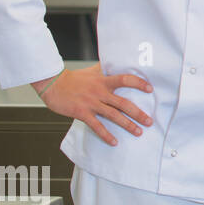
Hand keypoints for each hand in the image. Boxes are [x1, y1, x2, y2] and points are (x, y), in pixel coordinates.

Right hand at [34, 64, 153, 146]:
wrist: (52, 84)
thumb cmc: (73, 78)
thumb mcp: (92, 71)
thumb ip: (105, 69)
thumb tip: (118, 62)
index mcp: (103, 80)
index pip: (125, 79)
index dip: (139, 83)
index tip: (150, 89)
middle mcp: (100, 92)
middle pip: (123, 103)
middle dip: (138, 113)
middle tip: (150, 121)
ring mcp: (91, 103)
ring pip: (113, 116)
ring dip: (127, 125)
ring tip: (138, 132)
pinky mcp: (82, 113)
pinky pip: (97, 126)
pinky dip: (106, 135)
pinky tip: (114, 142)